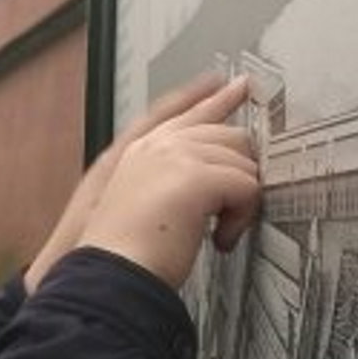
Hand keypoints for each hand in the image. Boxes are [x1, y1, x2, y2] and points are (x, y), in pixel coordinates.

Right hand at [70, 76, 259, 287]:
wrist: (111, 273)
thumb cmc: (122, 253)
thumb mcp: (140, 206)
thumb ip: (168, 185)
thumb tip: (208, 189)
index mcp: (139, 151)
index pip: (184, 113)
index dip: (214, 99)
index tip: (237, 85)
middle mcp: (157, 146)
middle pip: (227, 133)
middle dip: (239, 170)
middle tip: (232, 207)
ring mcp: (176, 157)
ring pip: (241, 160)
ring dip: (240, 201)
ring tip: (219, 231)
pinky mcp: (197, 177)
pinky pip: (247, 186)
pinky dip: (241, 218)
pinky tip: (221, 239)